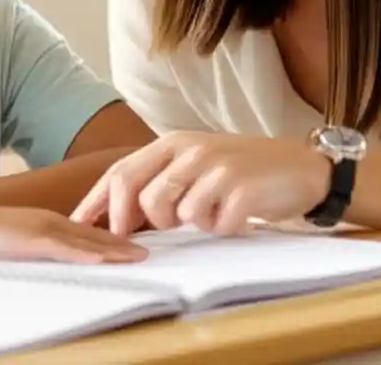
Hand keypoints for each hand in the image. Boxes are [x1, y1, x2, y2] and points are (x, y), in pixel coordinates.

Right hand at [0, 203, 147, 263]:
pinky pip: (65, 248)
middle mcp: (50, 220)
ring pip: (86, 240)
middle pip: (93, 233)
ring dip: (114, 249)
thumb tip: (44, 256)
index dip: (110, 237)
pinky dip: (87, 254)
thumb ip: (32, 245)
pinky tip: (105, 260)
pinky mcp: (33, 240)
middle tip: (147, 252)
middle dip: (121, 243)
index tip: (131, 246)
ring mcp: (43, 228)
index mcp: (46, 221)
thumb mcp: (14, 239)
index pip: (85, 230)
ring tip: (139, 257)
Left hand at [71, 132, 329, 236]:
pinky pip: (214, 224)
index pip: (120, 173)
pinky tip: (235, 217)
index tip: (78, 228)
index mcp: (173, 143)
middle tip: (149, 237)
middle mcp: (191, 150)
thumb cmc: (241, 172)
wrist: (301, 168)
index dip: (96, 204)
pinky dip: (222, 228)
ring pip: (175, 212)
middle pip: (139, 195)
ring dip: (190, 223)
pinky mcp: (241, 189)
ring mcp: (217, 167)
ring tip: (211, 213)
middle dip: (133, 223)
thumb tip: (112, 217)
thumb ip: (158, 180)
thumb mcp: (195, 164)